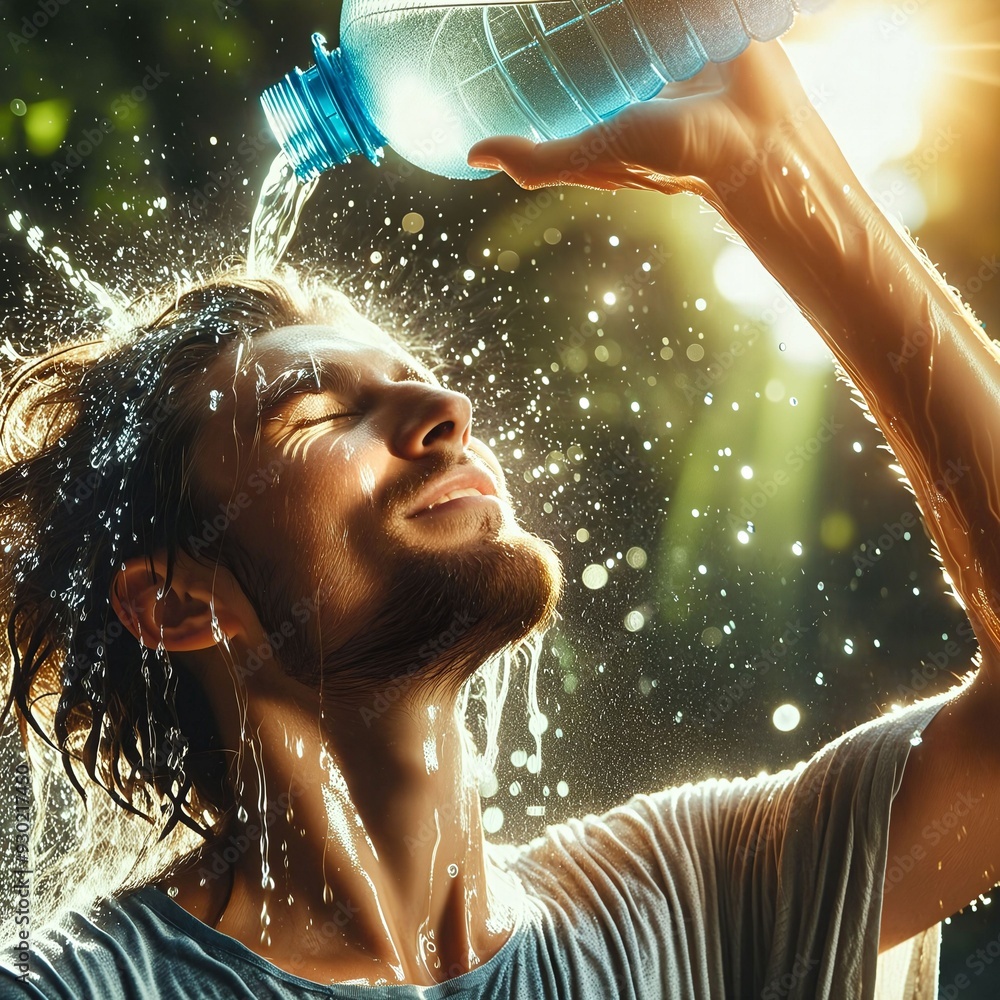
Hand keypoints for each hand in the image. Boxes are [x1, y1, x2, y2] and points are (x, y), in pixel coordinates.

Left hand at [466, 40, 830, 202]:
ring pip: (630, 2)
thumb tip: (471, 154)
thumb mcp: (595, 156)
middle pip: (593, 11)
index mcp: (612, 87)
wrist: (754, 138)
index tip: (504, 11)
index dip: (540, 32)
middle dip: (566, 4)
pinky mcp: (709, 8)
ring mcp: (675, 25)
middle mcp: (641, 55)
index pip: (566, 49)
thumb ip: (538, 161)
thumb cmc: (675, 156)